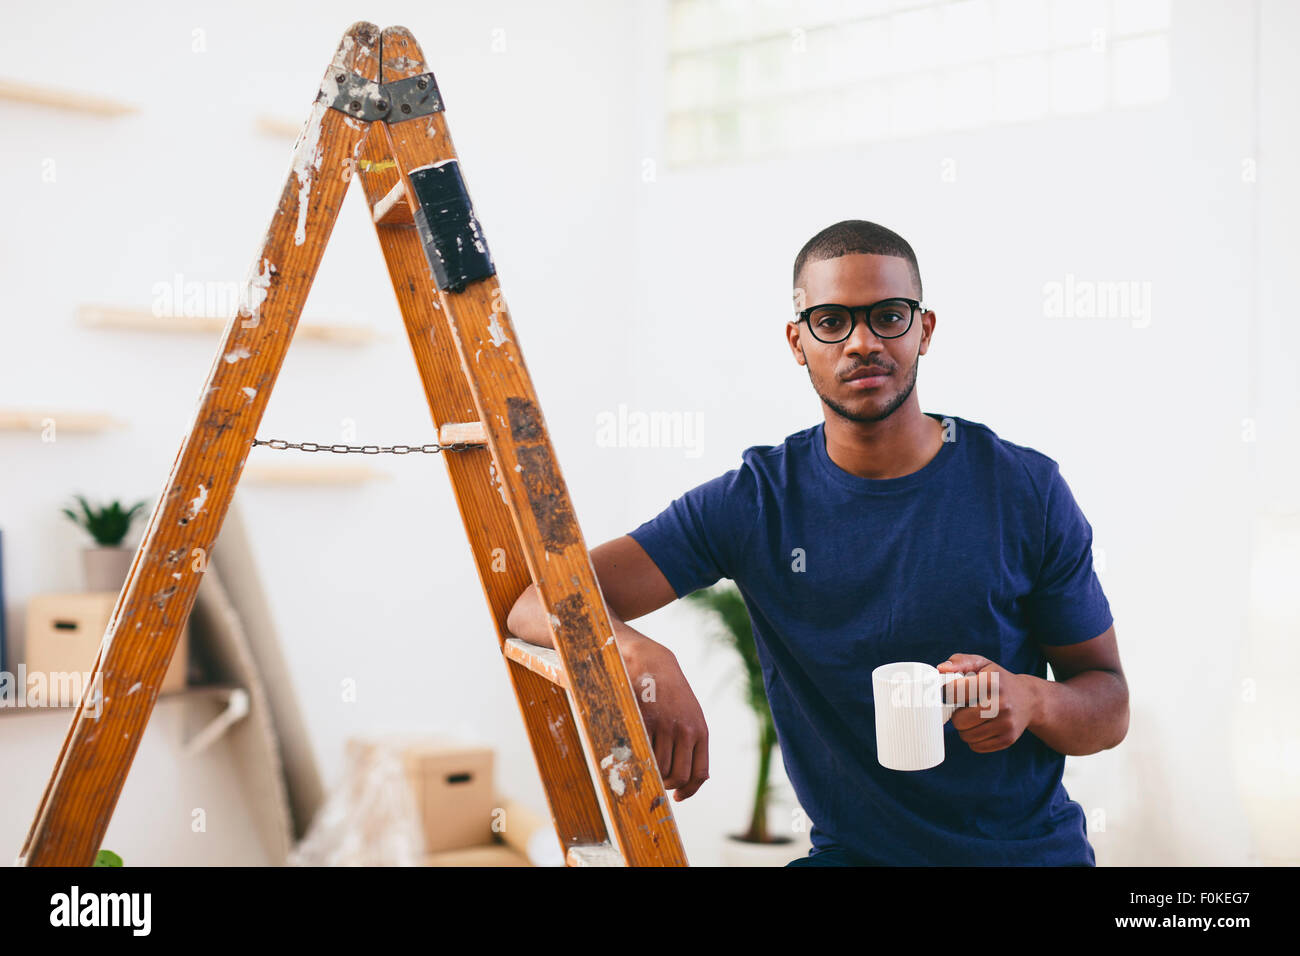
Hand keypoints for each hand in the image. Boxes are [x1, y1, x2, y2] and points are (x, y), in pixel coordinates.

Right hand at [619, 629, 709, 800]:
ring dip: (651, 772)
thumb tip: (693, 780)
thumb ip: (693, 743)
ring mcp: (665, 726)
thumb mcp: (691, 716)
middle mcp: (686, 731)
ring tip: (646, 765)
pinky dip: (639, 758)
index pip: (699, 774)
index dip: (688, 791)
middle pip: (678, 775)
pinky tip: (636, 753)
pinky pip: (643, 752)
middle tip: (658, 780)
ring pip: (659, 767)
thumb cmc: (672, 694)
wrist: (653, 664)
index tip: (678, 796)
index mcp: (701, 731)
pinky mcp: (645, 721)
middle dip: (667, 784)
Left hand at [937, 654, 1037, 753]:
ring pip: (966, 736)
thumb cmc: (999, 680)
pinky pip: (976, 746)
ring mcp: (1006, 723)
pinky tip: (981, 727)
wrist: (1030, 699)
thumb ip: (959, 661)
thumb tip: (940, 669)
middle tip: (964, 708)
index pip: (954, 693)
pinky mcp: (1008, 739)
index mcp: (991, 682)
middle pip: (959, 720)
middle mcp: (1001, 704)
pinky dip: (974, 739)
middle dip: (956, 714)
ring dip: (964, 728)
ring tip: (973, 717)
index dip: (948, 694)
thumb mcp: (982, 664)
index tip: (952, 692)